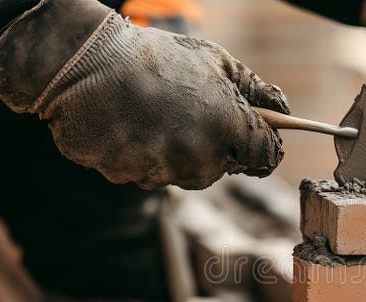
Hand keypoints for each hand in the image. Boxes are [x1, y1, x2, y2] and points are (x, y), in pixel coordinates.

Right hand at [0, 0, 288, 188]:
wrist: (83, 63)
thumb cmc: (156, 57)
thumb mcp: (215, 61)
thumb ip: (256, 89)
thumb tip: (282, 110)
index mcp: (230, 127)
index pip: (267, 157)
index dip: (266, 146)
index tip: (260, 139)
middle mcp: (202, 157)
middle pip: (226, 168)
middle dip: (219, 146)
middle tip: (194, 113)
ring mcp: (166, 171)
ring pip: (189, 174)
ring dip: (181, 153)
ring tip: (158, 116)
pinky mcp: (133, 179)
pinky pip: (152, 175)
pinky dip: (147, 157)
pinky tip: (133, 127)